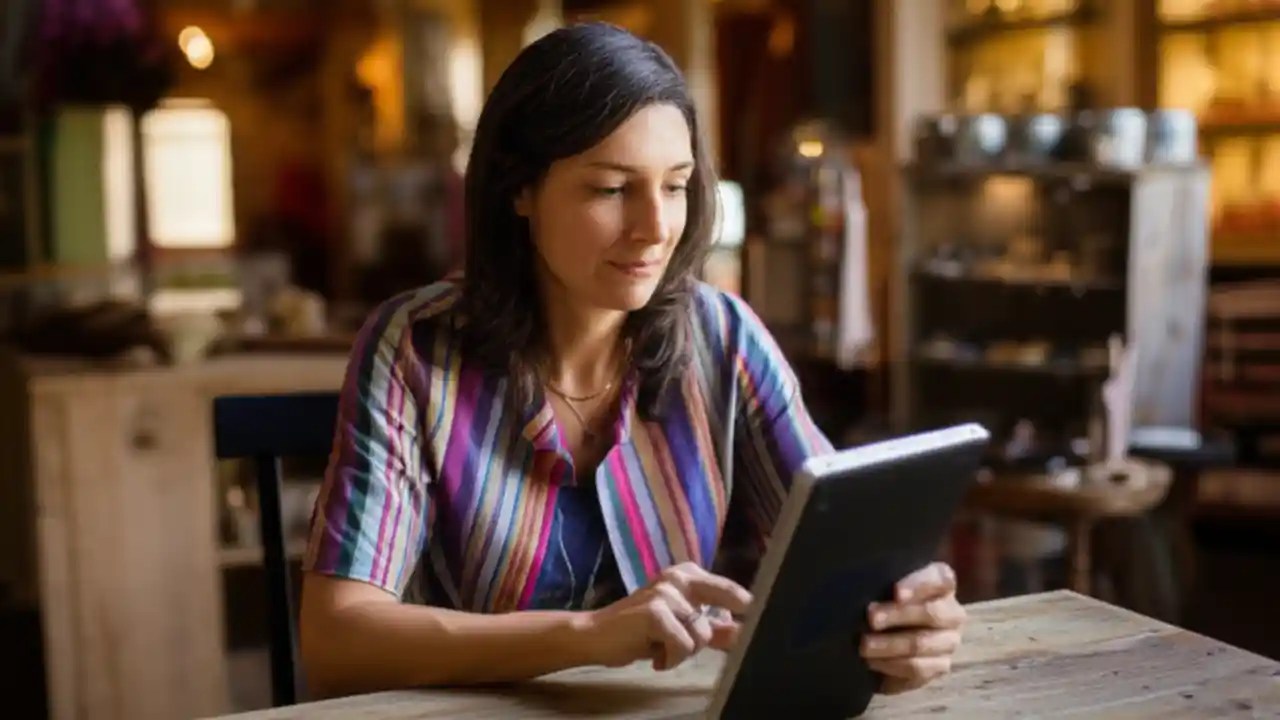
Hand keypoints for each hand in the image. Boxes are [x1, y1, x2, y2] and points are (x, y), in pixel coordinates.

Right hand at [578, 562, 751, 670]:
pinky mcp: (654, 612)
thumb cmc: (640, 631)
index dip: (747, 607)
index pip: (731, 590)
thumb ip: (714, 628)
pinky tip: (654, 656)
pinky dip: (670, 659)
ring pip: (703, 635)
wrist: (596, 635)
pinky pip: (683, 646)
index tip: (754, 615)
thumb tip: (744, 632)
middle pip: (730, 604)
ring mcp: (666, 592)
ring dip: (684, 653)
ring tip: (661, 649)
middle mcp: (679, 577)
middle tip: (695, 644)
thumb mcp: (681, 628)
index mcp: (689, 574)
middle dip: (724, 630)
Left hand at [861, 562, 965, 694]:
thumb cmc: (886, 604)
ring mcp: (949, 641)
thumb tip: (868, 592)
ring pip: (921, 643)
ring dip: (889, 645)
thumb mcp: (885, 589)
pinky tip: (872, 661)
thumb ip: (884, 584)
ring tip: (864, 646)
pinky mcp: (940, 667)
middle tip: (871, 618)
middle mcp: (952, 612)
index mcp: (942, 584)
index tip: (896, 593)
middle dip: (898, 615)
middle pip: (932, 613)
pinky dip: (891, 664)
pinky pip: (917, 668)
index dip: (920, 585)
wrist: (888, 644)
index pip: (941, 579)